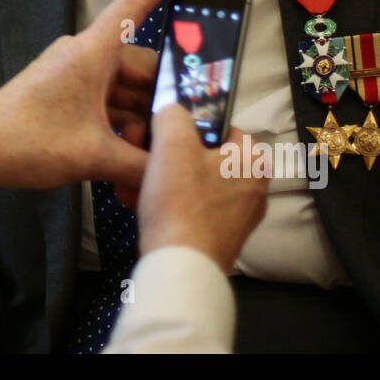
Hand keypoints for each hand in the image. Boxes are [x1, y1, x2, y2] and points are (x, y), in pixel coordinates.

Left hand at [0, 0, 195, 191]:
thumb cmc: (25, 140)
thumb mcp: (93, 156)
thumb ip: (140, 166)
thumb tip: (168, 172)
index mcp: (91, 54)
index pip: (134, 5)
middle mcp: (84, 56)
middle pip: (139, 64)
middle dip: (161, 96)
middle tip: (179, 128)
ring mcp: (73, 74)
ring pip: (124, 87)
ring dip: (139, 116)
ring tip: (152, 151)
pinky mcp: (65, 92)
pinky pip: (105, 99)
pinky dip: (120, 121)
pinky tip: (131, 152)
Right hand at [137, 112, 266, 271]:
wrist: (180, 269)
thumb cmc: (181, 202)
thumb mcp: (172, 144)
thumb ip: (172, 114)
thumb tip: (170, 111)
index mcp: (252, 161)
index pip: (220, 125)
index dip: (186, 123)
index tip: (158, 130)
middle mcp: (252, 188)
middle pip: (200, 156)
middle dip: (162, 154)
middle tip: (136, 153)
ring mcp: (236, 217)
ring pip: (190, 183)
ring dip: (156, 178)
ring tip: (127, 180)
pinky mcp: (217, 238)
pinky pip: (188, 208)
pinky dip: (164, 203)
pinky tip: (134, 201)